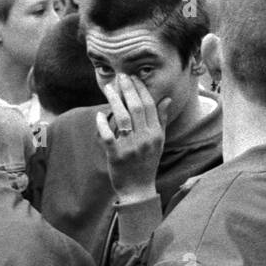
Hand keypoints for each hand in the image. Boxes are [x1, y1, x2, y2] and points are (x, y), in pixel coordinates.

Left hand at [95, 75, 169, 202]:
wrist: (138, 190)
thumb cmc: (147, 164)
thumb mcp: (158, 143)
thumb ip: (160, 120)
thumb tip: (165, 99)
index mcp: (156, 134)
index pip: (149, 105)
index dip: (141, 89)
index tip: (133, 77)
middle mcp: (145, 139)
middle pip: (137, 108)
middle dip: (128, 89)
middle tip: (120, 76)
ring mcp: (130, 147)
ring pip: (123, 118)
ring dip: (115, 101)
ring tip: (108, 88)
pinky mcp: (116, 156)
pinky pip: (108, 136)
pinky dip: (103, 124)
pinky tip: (100, 114)